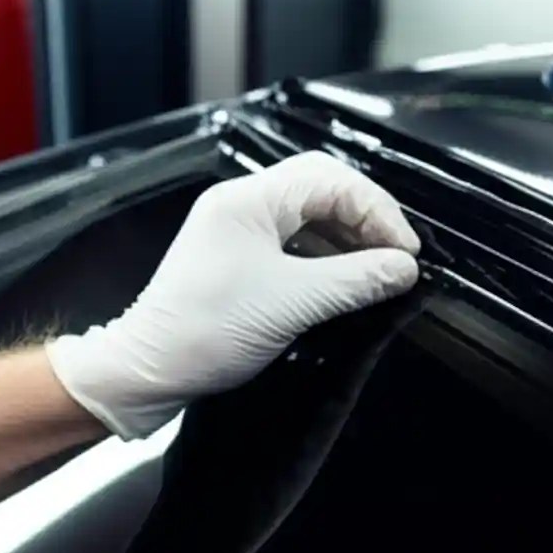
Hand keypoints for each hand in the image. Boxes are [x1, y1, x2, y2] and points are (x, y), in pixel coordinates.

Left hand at [46, 151, 420, 438]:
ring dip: (349, 236)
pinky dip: (327, 254)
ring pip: (310, 214)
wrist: (146, 371)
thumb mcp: (293, 304)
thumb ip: (356, 281)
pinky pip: (294, 239)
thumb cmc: (206, 332)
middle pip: (322, 187)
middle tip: (398, 253)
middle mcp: (242, 203)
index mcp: (249, 199)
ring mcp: (239, 228)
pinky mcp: (238, 255)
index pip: (332, 181)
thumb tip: (405, 268)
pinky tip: (348, 278)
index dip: (378, 211)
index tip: (406, 252)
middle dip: (366, 216)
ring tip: (380, 268)